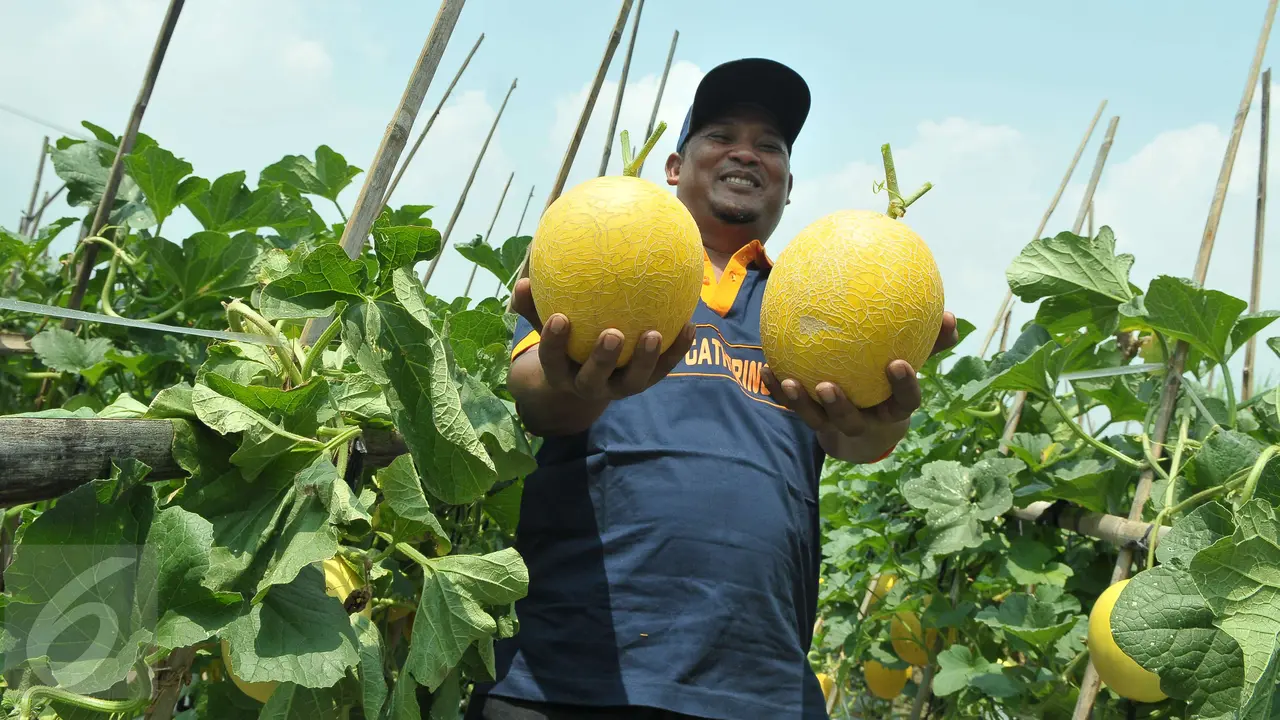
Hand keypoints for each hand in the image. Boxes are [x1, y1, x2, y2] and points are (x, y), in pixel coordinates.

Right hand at [510, 277, 695, 402]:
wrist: (588, 377)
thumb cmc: (566, 341)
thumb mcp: (547, 326)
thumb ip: (535, 307)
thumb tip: (524, 280)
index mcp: (561, 371)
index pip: (552, 359)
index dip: (554, 342)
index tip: (560, 317)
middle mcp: (589, 384)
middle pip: (594, 379)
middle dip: (603, 359)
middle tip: (612, 333)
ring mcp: (619, 388)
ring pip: (633, 381)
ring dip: (644, 359)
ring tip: (654, 334)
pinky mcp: (645, 383)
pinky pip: (663, 369)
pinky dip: (676, 350)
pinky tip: (688, 324)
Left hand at [761, 311, 959, 455]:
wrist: (867, 425)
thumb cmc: (892, 381)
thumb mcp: (912, 364)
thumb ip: (931, 343)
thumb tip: (952, 315)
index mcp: (891, 409)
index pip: (903, 403)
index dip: (902, 387)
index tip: (898, 363)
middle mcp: (863, 421)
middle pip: (851, 421)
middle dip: (840, 407)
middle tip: (828, 386)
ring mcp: (834, 424)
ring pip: (818, 420)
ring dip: (803, 403)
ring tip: (791, 381)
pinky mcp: (812, 419)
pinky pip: (793, 407)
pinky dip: (779, 390)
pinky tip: (766, 368)